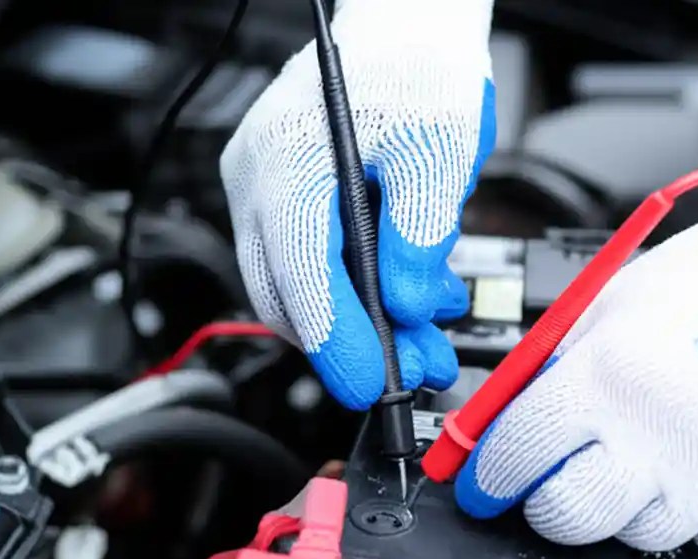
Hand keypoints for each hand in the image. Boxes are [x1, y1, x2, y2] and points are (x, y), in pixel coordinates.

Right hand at [221, 0, 495, 409]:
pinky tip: (404, 300)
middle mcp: (258, 180)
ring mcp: (261, 192)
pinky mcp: (280, 203)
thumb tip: (404, 304)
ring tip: (425, 335)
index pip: (300, 275)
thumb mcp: (439, 148)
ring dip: (358, 326)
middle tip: (417, 365)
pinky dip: (351, 295)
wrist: (403, 33)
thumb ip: (421, 231)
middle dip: (353, 345)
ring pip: (294, 291)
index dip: (338, 342)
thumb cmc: (416, 70)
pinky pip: (303, 268)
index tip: (373, 383)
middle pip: (286, 297)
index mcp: (289, 162)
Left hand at [454, 137, 697, 558]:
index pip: (515, 455)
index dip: (489, 478)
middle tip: (559, 484)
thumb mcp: (606, 305)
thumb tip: (497, 434)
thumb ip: (552, 374)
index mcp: (608, 370)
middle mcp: (662, 425)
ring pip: (643, 535)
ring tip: (661, 450)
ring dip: (637, 505)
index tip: (487, 487)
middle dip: (550, 505)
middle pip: (569, 516)